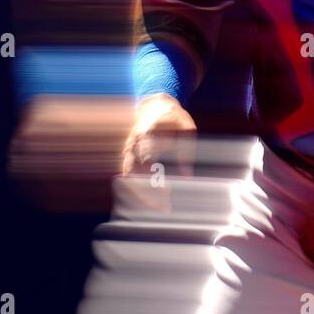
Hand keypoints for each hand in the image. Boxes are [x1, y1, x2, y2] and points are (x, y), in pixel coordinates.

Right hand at [118, 94, 196, 213]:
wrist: (155, 105)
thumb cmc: (174, 117)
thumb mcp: (186, 129)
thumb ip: (186, 152)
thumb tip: (186, 177)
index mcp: (146, 134)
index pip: (146, 163)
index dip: (154, 181)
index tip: (167, 192)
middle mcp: (133, 144)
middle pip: (134, 175)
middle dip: (147, 194)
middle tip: (164, 208)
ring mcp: (128, 151)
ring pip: (128, 179)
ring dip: (141, 195)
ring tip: (160, 208)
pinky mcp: (128, 157)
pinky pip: (127, 177)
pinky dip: (136, 190)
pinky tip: (149, 201)